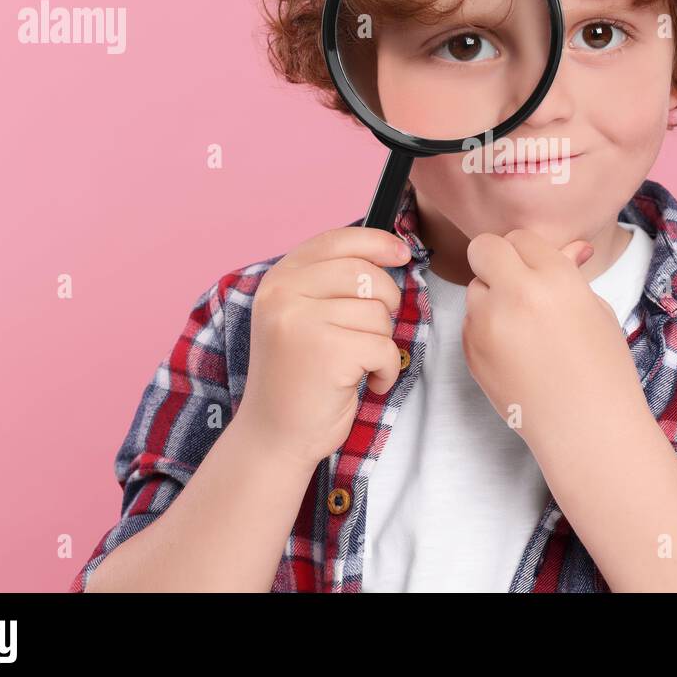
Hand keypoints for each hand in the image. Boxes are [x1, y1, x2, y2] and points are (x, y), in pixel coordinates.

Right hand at [236, 226, 410, 467]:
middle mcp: (284, 294)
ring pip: (378, 312)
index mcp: (278, 279)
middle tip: (372, 332)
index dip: (377, 242)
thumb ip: (331, 282)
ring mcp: (302, 321)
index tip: (402, 253)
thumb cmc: (299, 378)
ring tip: (358, 364)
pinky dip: (386, 369)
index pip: (337, 240)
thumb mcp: (302, 316)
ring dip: (382, 342)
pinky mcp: (327, 352)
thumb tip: (392, 251)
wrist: (274, 437)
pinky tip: (365, 382)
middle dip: (386, 302)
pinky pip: (384, 346)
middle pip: (366, 274)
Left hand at [461, 229, 641, 451]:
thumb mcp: (597, 313)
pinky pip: (470, 322)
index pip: (521, 237)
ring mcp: (487, 324)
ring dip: (492, 296)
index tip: (539, 267)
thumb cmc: (603, 371)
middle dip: (498, 259)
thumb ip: (571, 276)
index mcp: (554, 279)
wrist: (586, 429)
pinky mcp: (471, 351)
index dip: (530, 252)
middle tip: (518, 281)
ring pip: (474, 287)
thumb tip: (571, 248)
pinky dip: (487, 328)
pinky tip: (516, 352)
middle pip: (484, 248)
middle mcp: (514, 295)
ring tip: (524, 327)